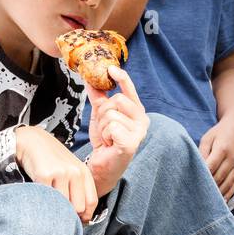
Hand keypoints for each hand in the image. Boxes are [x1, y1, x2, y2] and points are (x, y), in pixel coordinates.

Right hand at [14, 125, 97, 223]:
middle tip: (59, 214)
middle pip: (78, 208)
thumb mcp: (71, 170)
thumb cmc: (52, 160)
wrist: (32, 141)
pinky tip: (39, 195)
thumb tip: (83, 218)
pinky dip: (42, 201)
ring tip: (48, 203)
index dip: (85, 216)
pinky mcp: (44, 175)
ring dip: (55, 209)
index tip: (77, 221)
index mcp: (84, 173)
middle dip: (69, 215)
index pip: (91, 202)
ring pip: (63, 206)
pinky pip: (46, 199)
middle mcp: (75, 172)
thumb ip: (79, 190)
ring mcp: (60, 173)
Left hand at [85, 66, 148, 199]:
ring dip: (102, 127)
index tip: (110, 69)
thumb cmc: (105, 141)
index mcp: (136, 111)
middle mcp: (142, 120)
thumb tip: (91, 80)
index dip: (121, 78)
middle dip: (104, 113)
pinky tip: (109, 144)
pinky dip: (104, 135)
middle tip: (106, 128)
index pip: (130, 89)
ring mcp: (139, 132)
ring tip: (107, 137)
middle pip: (117, 100)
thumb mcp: (100, 115)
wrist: (103, 165)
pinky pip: (111, 127)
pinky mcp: (131, 142)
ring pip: (112, 114)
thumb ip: (99, 98)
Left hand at [198, 118, 233, 200]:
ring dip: (217, 194)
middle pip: (219, 178)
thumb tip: (197, 167)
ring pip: (227, 184)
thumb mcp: (207, 138)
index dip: (202, 177)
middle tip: (196, 197)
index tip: (192, 185)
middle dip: (208, 188)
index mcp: (222, 150)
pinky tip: (221, 202)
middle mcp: (231, 159)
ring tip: (207, 203)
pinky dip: (228, 194)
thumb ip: (202, 152)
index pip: (210, 167)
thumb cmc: (219, 132)